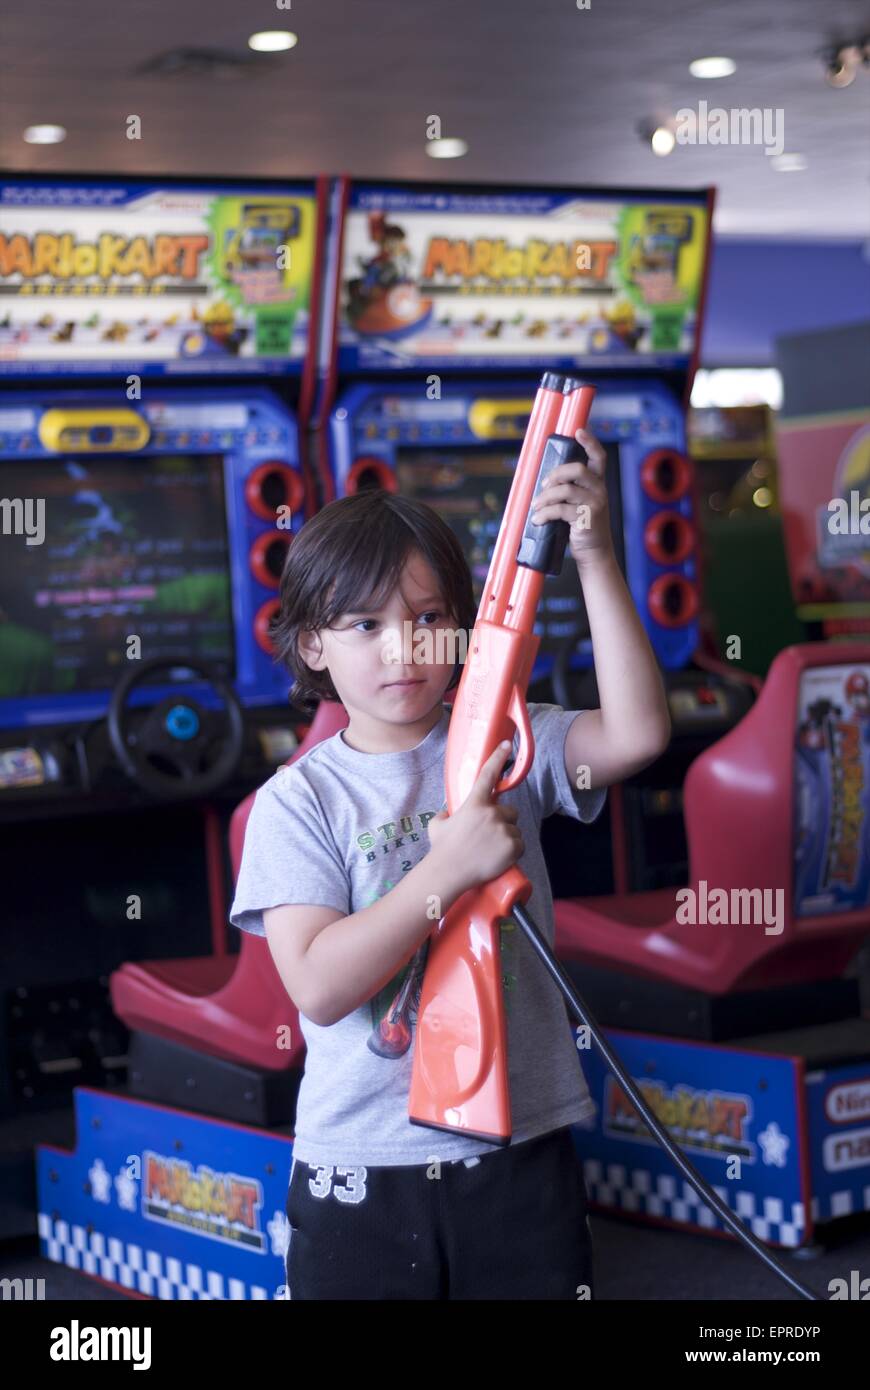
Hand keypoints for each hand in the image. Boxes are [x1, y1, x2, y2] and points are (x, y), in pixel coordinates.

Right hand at [428, 742, 523, 892]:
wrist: (449, 873)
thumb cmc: (442, 849)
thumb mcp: (437, 825)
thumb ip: (445, 815)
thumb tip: (448, 815)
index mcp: (475, 803)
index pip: (488, 775)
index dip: (497, 757)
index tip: (506, 745)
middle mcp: (492, 813)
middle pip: (509, 812)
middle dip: (502, 821)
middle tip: (487, 837)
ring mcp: (504, 829)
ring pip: (514, 829)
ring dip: (506, 838)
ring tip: (489, 851)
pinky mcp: (513, 846)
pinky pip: (520, 845)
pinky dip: (512, 852)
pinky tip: (497, 858)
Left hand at [530, 427, 613, 567]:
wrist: (594, 553)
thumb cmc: (581, 527)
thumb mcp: (578, 504)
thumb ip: (569, 490)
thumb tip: (543, 482)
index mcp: (598, 484)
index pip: (599, 457)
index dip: (590, 442)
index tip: (579, 431)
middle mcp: (599, 490)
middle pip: (577, 469)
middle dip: (555, 474)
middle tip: (543, 486)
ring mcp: (595, 504)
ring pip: (565, 490)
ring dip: (545, 497)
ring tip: (536, 507)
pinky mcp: (587, 518)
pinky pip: (560, 510)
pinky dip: (544, 514)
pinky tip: (537, 520)